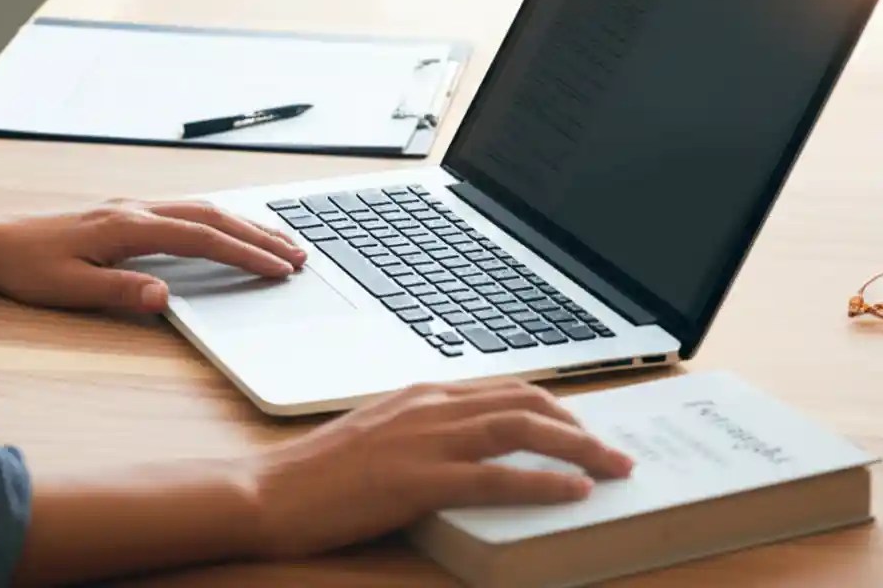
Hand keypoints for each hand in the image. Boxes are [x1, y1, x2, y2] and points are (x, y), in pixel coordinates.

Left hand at [0, 199, 304, 311]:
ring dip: (247, 224)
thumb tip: (166, 298)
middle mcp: (138, 209)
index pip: (203, 238)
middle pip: (215, 216)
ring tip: (282, 241)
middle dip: (261, 235)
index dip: (246, 254)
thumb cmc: (26, 267)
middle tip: (300, 255)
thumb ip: (120, 292)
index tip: (280, 269)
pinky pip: (190, 210)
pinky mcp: (130, 213)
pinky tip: (234, 229)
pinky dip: (223, 220)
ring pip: (206, 208)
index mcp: (129, 227)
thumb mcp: (68, 289)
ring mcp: (135, 207)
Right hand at [245, 379, 634, 557]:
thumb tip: (470, 444)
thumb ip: (424, 429)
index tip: (584, 430)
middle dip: (580, 427)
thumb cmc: (319, 472)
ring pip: (521, 430)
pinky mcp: (417, 480)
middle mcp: (431, 406)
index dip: (555, 409)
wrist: (267, 492)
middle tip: (615, 452)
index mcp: (423, 394)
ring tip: (614, 467)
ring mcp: (425, 441)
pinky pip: (496, 478)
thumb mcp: (379, 434)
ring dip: (579, 448)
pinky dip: (543, 482)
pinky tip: (573, 491)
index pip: (507, 390)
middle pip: (526, 403)